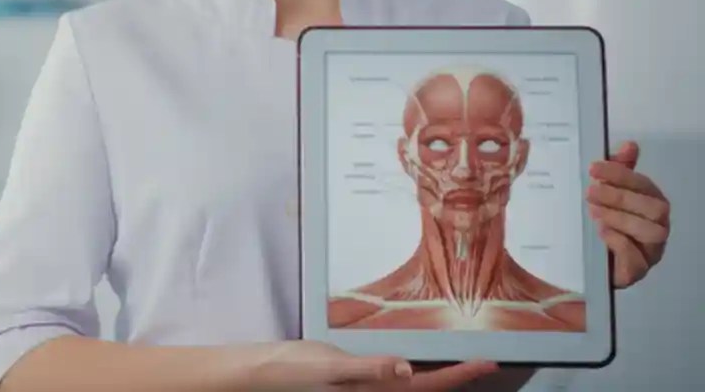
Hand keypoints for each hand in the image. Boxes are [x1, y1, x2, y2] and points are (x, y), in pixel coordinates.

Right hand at [254, 340, 498, 389]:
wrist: (261, 373)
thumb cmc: (292, 372)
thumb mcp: (330, 366)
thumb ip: (368, 370)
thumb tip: (407, 371)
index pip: (425, 387)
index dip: (459, 375)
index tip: (488, 363)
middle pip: (424, 389)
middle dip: (455, 378)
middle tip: (486, 362)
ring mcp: (365, 389)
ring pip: (411, 386)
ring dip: (437, 377)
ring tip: (462, 363)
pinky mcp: (355, 381)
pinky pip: (392, 379)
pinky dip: (411, 373)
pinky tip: (415, 363)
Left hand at [586, 141, 670, 287]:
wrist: (578, 261)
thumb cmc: (597, 222)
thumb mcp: (602, 193)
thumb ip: (617, 170)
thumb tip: (630, 145)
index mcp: (650, 205)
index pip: (645, 185)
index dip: (622, 174)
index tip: (594, 167)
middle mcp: (656, 227)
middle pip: (655, 208)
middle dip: (622, 197)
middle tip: (590, 191)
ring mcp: (649, 252)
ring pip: (652, 232)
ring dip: (621, 217)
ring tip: (593, 210)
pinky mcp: (635, 272)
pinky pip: (637, 259)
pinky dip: (620, 242)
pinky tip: (601, 232)